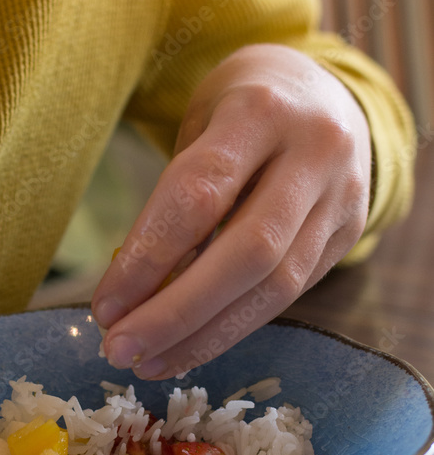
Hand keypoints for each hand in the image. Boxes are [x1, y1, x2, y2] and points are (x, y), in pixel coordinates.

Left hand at [92, 43, 371, 378]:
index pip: (199, 196)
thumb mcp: (201, 126)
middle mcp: (314, 152)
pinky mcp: (350, 234)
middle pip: (247, 253)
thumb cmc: (240, 110)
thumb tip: (133, 297)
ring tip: (150, 362)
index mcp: (262, 110)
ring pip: (276, 286)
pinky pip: (289, 295)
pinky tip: (190, 347)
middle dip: (177, 313)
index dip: (147, 259)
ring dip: (205, 336)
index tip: (105, 307)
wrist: (326, 92)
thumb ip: (176, 202)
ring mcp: (343, 197)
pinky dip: (234, 327)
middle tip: (120, 349)